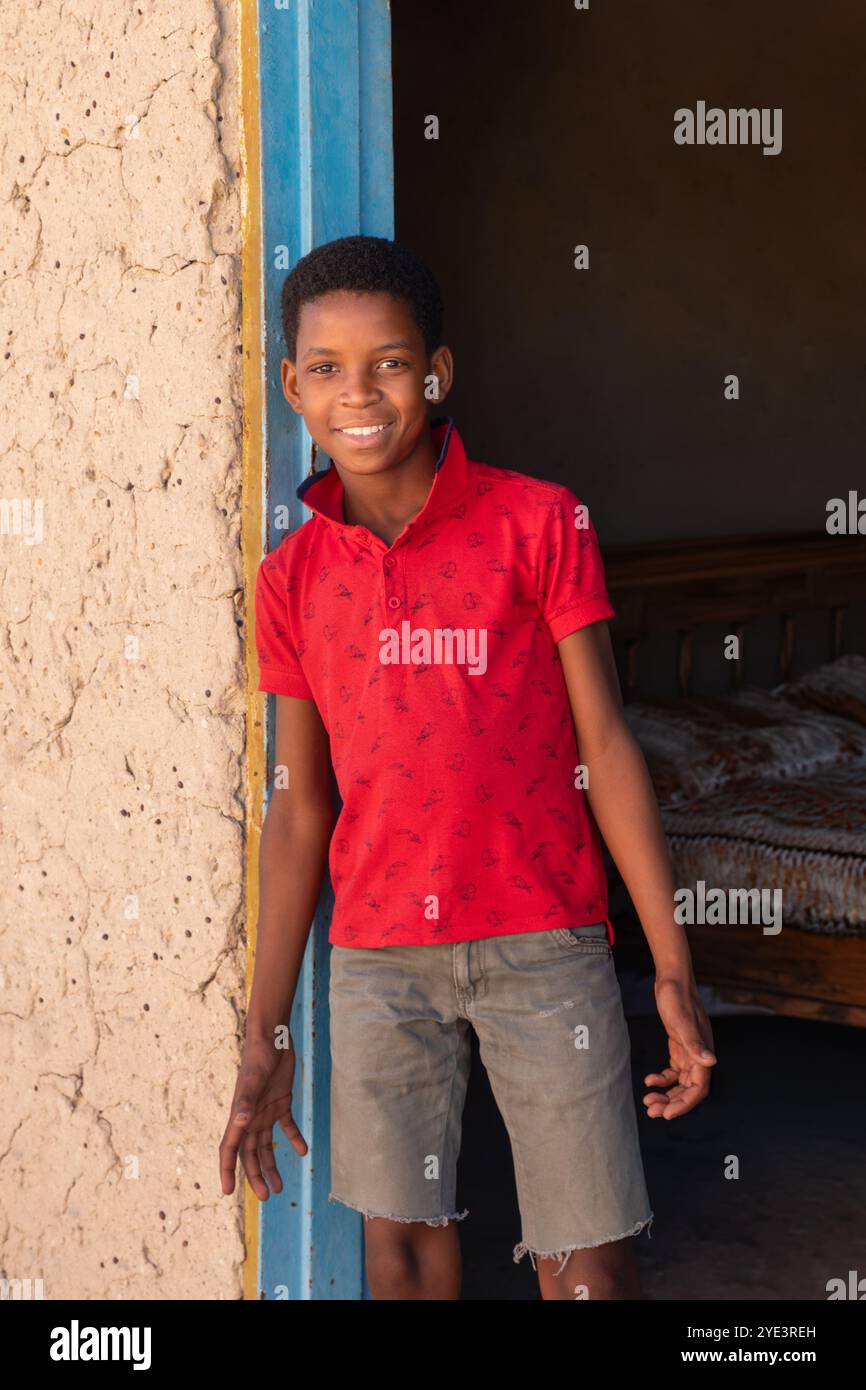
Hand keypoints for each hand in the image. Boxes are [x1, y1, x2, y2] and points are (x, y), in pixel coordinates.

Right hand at [219, 1033, 307, 1200]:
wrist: (274, 1037)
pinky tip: (304, 1150)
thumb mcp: (254, 1080)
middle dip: (256, 1176)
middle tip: (268, 1196)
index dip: (227, 1170)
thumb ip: (247, 1101)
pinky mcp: (281, 1102)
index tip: (228, 1191)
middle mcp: (250, 1117)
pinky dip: (294, 1138)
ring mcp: (265, 1111)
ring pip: (266, 1145)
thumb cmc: (259, 1057)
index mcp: (239, 1116)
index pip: (229, 1149)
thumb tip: (239, 1123)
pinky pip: (286, 1126)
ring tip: (282, 1186)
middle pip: (250, 1154)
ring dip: (272, 1165)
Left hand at [644, 976, 716, 1119]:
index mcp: (703, 1053)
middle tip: (652, 1111)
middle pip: (688, 1089)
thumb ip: (695, 1043)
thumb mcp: (682, 1021)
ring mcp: (689, 1052)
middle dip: (672, 1103)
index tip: (667, 1114)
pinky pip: (674, 1071)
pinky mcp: (679, 1046)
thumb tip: (711, 1062)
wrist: (672, 979)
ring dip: (666, 1095)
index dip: (685, 1104)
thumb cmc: (678, 998)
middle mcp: (699, 1055)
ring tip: (648, 1101)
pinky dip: (662, 1079)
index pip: (698, 1088)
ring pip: (680, 1083)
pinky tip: (649, 1081)